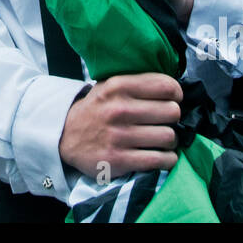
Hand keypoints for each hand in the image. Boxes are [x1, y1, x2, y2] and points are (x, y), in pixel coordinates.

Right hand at [58, 73, 181, 182]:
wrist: (66, 136)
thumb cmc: (96, 110)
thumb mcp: (109, 86)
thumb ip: (137, 82)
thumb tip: (173, 87)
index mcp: (119, 86)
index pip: (166, 86)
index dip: (176, 94)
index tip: (173, 100)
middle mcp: (119, 109)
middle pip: (172, 112)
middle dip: (173, 118)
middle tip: (166, 122)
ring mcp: (119, 136)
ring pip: (169, 137)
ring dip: (170, 140)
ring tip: (162, 140)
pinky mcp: (120, 160)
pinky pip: (160, 160)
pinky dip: (167, 159)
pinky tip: (161, 155)